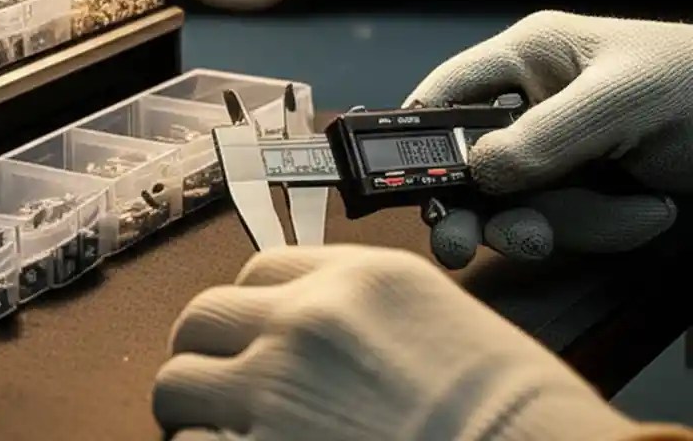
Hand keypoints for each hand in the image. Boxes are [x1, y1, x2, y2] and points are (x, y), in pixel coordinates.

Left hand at [153, 245, 637, 440]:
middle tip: (227, 391)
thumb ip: (363, 315)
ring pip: (176, 385)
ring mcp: (272, 390)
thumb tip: (303, 331)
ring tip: (230, 434)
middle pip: (201, 318)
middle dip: (208, 357)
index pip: (258, 271)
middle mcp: (305, 323)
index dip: (253, 312)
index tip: (255, 340)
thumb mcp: (448, 328)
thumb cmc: (521, 423)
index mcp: (360, 281)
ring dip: (196, 412)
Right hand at [406, 11, 684, 268]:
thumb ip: (542, 138)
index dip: (412, 139)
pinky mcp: (585, 196)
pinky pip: (564, 229)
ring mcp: (557, 156)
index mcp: (528, 58)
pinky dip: (607, 231)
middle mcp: (530, 106)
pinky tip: (652, 211)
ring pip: (515, 209)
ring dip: (573, 224)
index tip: (401, 186)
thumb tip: (475, 176)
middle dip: (482, 209)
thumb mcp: (624, 104)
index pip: (441, 94)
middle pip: (465, 167)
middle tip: (461, 247)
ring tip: (638, 212)